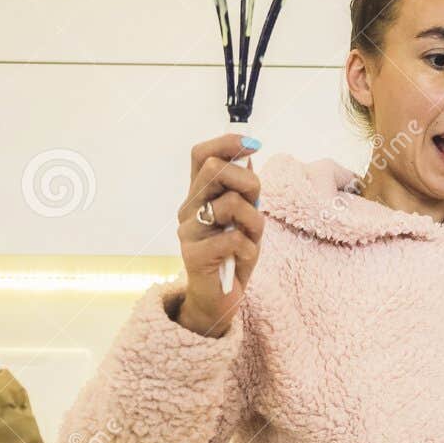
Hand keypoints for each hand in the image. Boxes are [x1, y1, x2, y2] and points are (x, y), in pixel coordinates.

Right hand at [175, 133, 262, 336]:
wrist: (219, 299)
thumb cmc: (234, 255)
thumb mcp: (246, 216)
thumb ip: (244, 189)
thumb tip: (248, 154)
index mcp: (199, 194)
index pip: (202, 154)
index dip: (228, 142)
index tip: (254, 145)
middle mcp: (189, 207)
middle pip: (216, 169)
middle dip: (249, 183)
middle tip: (255, 206)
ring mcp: (188, 231)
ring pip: (231, 202)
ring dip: (254, 221)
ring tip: (249, 239)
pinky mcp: (193, 255)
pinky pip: (235, 238)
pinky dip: (250, 248)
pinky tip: (243, 258)